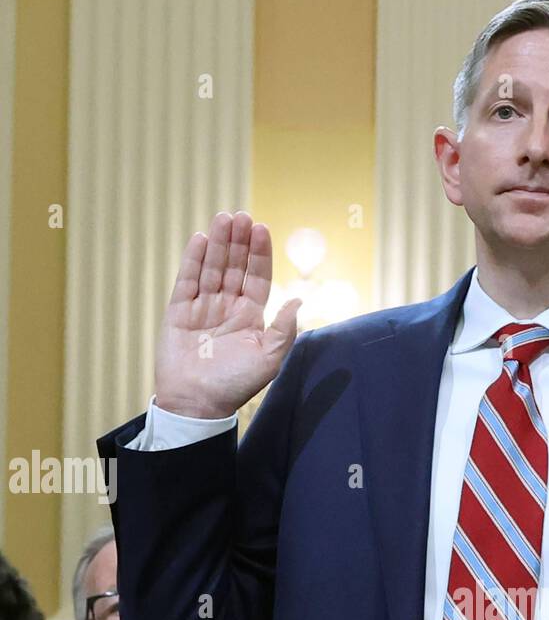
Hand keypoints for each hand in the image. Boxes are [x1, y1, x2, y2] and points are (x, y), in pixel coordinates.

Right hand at [154, 210, 301, 418]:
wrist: (197, 403)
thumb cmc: (235, 385)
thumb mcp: (269, 359)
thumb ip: (284, 330)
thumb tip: (298, 301)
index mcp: (251, 317)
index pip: (258, 277)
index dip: (260, 254)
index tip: (262, 229)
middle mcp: (228, 308)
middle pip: (235, 266)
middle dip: (239, 241)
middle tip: (242, 216)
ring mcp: (203, 307)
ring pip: (212, 268)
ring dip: (218, 243)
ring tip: (224, 218)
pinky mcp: (179, 310)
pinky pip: (187, 279)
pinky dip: (194, 259)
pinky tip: (201, 238)